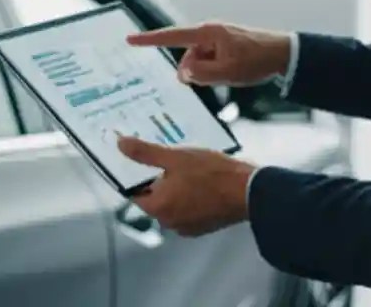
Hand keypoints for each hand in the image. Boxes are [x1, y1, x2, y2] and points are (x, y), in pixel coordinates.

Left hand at [117, 135, 255, 236]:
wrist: (250, 192)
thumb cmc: (212, 174)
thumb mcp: (176, 157)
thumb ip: (146, 153)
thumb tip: (120, 144)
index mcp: (158, 208)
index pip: (134, 192)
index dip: (134, 174)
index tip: (139, 158)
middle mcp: (169, 222)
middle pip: (154, 197)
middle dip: (158, 178)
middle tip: (166, 156)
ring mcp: (187, 226)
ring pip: (173, 202)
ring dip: (176, 186)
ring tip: (186, 164)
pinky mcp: (204, 226)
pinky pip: (188, 208)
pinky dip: (190, 195)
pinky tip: (201, 178)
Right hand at [127, 22, 290, 86]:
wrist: (283, 53)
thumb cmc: (256, 59)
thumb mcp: (226, 72)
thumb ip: (200, 74)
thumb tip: (183, 73)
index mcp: (207, 33)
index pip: (170, 36)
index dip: (148, 40)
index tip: (129, 40)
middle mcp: (209, 33)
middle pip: (187, 57)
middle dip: (196, 71)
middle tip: (220, 76)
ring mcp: (217, 39)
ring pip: (199, 62)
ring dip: (209, 73)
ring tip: (232, 74)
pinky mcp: (224, 46)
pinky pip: (210, 62)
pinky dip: (216, 70)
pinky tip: (233, 73)